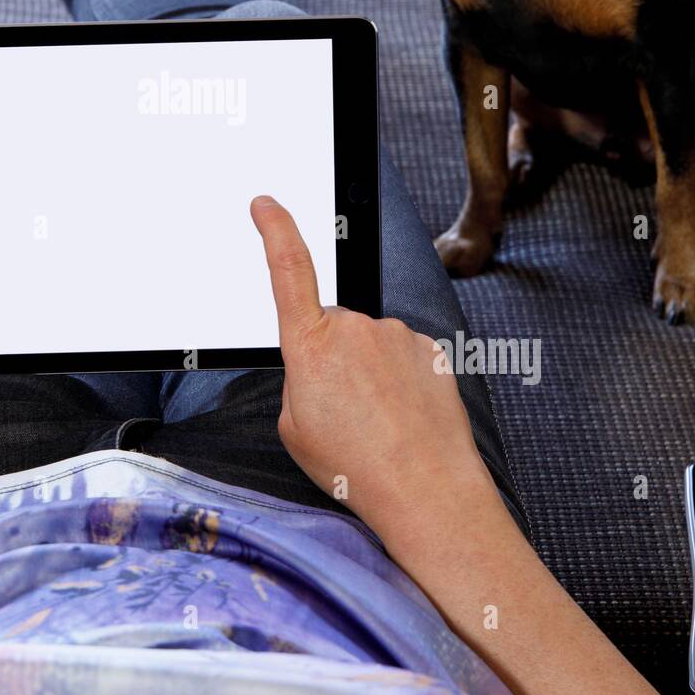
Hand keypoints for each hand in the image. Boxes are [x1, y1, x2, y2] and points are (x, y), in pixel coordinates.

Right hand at [250, 195, 491, 525]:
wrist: (426, 489)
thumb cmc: (357, 467)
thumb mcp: (294, 429)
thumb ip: (297, 382)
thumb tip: (318, 368)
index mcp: (311, 345)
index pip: (288, 269)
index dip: (275, 230)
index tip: (266, 204)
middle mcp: (354, 328)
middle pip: (330, 329)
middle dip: (329, 361)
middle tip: (342, 413)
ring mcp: (396, 335)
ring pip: (367, 345)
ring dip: (367, 375)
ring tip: (377, 423)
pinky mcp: (429, 347)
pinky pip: (400, 357)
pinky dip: (397, 382)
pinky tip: (402, 417)